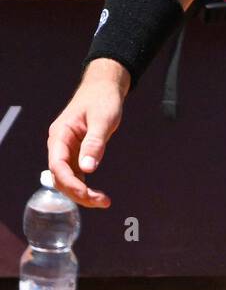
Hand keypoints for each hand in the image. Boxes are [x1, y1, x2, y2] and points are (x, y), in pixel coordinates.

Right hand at [47, 65, 127, 207]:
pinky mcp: (75, 153)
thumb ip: (94, 144)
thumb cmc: (102, 100)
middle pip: (61, 177)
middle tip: (102, 201)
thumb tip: (88, 169)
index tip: (87, 194)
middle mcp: (59, 145)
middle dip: (78, 193)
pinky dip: (84, 186)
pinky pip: (75, 174)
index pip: (58, 166)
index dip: (71, 183)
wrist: (104, 88)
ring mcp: (66, 150)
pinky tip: (97, 195)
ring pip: (67, 178)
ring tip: (103, 201)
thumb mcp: (102, 120)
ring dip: (81, 193)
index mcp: (60, 135)